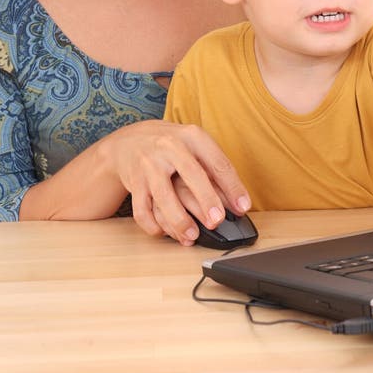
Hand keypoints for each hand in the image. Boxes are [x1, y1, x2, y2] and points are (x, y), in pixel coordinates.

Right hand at [102, 120, 250, 245]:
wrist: (129, 141)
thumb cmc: (171, 146)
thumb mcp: (193, 146)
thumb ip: (213, 169)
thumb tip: (236, 201)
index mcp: (192, 136)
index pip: (217, 162)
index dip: (233, 186)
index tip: (243, 207)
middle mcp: (170, 146)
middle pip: (192, 175)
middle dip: (206, 200)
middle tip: (217, 222)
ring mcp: (149, 163)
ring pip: (164, 196)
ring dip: (179, 220)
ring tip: (192, 236)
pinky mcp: (133, 181)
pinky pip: (142, 209)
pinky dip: (153, 225)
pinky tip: (165, 232)